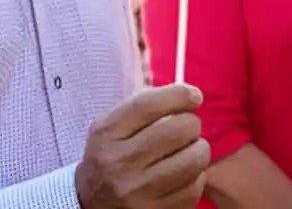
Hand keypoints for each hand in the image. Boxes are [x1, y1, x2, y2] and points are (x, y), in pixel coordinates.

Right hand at [75, 84, 209, 207]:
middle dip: (192, 124)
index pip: (146, 105)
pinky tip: (185, 173)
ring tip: (191, 149)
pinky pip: (194, 187)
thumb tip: (184, 94)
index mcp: (107, 134)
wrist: (92, 203)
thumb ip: (139, 108)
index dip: (177, 95)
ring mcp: (139, 189)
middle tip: (189, 127)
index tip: (194, 95)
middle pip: (175, 130)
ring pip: (192, 160)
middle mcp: (120, 161)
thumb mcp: (109, 128)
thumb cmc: (108, 156)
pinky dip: (196, 177)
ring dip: (199, 150)